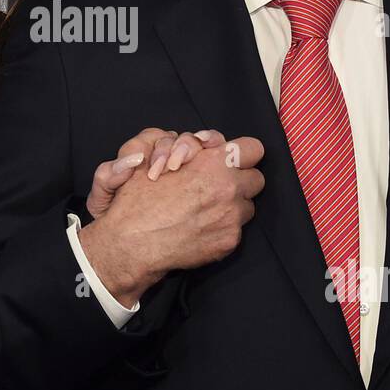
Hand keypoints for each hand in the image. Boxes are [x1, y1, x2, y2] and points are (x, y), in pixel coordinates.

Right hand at [80, 136, 264, 306]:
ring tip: (207, 208)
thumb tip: (209, 146)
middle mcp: (229, 188)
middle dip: (240, 180)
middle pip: (256, 178)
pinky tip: (201, 228)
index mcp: (214, 163)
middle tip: (219, 186)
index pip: (252, 149)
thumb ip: (192, 149)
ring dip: (233, 205)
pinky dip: (223, 228)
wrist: (133, 243)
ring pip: (248, 206)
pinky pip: (237, 229)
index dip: (241, 154)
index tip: (232, 161)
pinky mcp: (229, 241)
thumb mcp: (159, 160)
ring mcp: (232, 217)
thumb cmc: (141, 199)